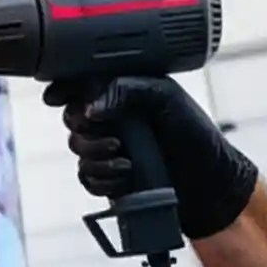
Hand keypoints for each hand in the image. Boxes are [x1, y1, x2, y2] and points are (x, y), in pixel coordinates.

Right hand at [43, 76, 257, 238]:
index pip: (82, 84)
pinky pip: (86, 177)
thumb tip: (91, 107)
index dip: (63, 89)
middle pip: (72, 117)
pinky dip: (101, 176)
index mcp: (123, 92)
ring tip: (123, 157)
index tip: (57, 98)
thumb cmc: (195, 135)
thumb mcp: (166, 98)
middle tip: (111, 133)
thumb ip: (128, 90)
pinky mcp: (110, 177)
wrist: (209, 182)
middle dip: (84, 127)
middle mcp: (113, 118)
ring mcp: (109, 148)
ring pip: (76, 148)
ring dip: (95, 154)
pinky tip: (124, 174)